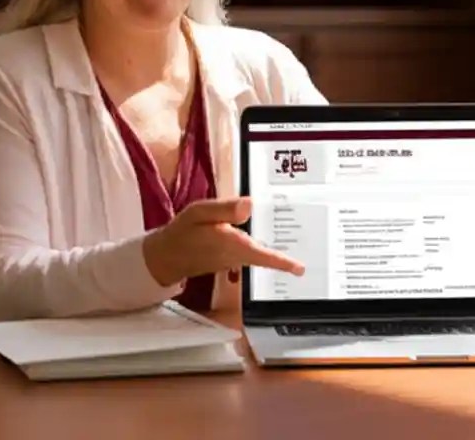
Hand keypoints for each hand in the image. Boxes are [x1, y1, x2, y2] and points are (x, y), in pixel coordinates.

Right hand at [141, 197, 303, 286]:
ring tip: (295, 241)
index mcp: (231, 244)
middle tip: (306, 257)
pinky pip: (252, 255)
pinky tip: (268, 236)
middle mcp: (236, 256)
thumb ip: (225, 209)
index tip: (299, 269)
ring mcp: (235, 261)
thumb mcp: (200, 212)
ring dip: (276, 253)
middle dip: (285, 257)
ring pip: (260, 257)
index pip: (261, 255)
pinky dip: (262, 250)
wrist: (168, 255)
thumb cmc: (184, 231)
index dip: (281, 262)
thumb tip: (249, 205)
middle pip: (266, 257)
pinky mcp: (232, 260)